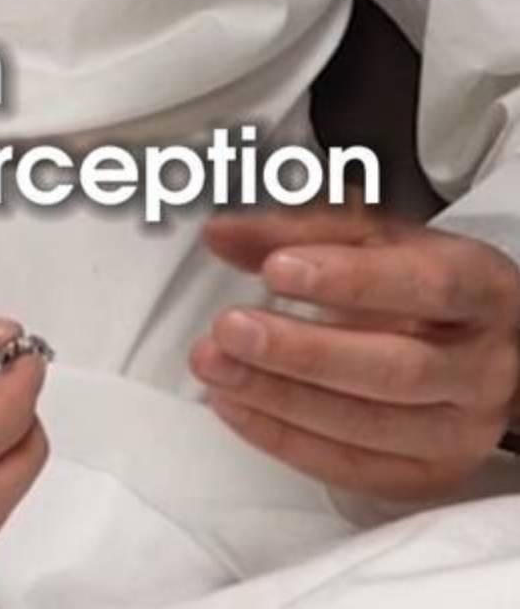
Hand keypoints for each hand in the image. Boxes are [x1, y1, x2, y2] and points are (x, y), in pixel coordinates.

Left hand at [191, 205, 519, 501]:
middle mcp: (481, 367)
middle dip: (303, 352)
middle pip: (395, 369)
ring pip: (370, 426)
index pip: (424, 285)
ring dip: (280, 399)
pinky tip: (236, 405)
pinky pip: (352, 469)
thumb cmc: (425, 283)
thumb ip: (301, 229)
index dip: (350, 278)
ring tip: (217, 366)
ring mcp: (460, 431)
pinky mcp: (428, 474)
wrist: (487, 349)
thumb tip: (222, 234)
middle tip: (230, 328)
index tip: (277, 269)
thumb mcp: (377, 238)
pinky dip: (284, 439)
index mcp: (480, 289)